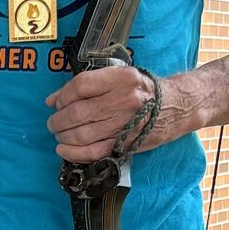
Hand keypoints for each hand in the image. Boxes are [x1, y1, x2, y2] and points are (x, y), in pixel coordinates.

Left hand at [46, 65, 161, 163]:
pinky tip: (64, 149)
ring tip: (59, 134)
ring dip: (63, 136)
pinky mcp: (126, 144)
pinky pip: (93, 152)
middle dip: (58, 120)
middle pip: (78, 112)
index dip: (62, 96)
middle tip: (53, 122)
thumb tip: (53, 100)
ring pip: (82, 134)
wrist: (176, 107)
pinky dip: (73, 153)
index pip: (81, 86)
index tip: (56, 102)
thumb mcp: (119, 76)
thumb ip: (87, 84)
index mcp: (121, 78)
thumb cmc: (141, 90)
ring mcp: (125, 124)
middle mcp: (123, 100)